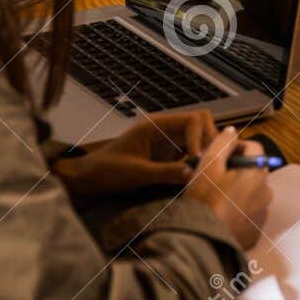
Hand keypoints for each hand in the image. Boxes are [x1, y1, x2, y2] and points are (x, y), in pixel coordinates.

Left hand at [52, 110, 215, 202]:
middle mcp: (166, 131)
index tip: (198, 160)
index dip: (201, 138)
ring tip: (205, 175)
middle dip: (210, 144)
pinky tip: (196, 179)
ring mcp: (169, 144)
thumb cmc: (105, 170)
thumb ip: (165, 172)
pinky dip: (198, 166)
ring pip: (200, 142)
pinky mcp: (169, 158)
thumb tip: (194, 172)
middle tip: (207, 166)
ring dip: (206, 155)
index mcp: (157, 125)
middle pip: (203, 127)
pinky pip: (192, 157)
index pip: (194, 119)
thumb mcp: (136, 173)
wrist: (89, 179)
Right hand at [185, 126, 272, 248]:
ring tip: (211, 194)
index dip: (233, 145)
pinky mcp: (255, 231)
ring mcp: (262, 213)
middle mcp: (266, 192)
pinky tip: (218, 211)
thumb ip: (222, 142)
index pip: (253, 147)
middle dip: (232, 168)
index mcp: (258, 173)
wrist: (204, 242)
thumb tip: (232, 131)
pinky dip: (236, 208)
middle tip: (209, 174)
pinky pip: (248, 211)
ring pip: (249, 191)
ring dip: (234, 188)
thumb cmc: (206, 201)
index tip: (217, 153)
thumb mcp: (209, 165)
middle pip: (251, 169)